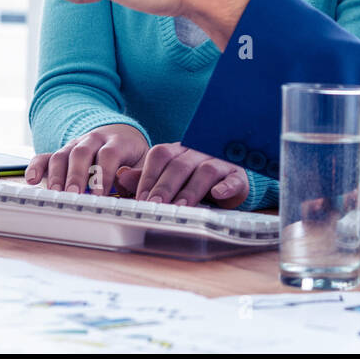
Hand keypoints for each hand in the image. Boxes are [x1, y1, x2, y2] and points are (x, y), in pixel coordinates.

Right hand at [25, 123, 148, 194]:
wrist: (120, 133)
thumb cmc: (132, 154)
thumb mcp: (144, 161)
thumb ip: (138, 172)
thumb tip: (125, 179)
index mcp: (117, 141)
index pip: (108, 154)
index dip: (103, 174)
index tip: (100, 195)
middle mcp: (94, 139)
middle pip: (81, 153)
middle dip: (76, 175)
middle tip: (74, 195)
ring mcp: (75, 145)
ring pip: (62, 154)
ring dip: (57, 175)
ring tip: (57, 194)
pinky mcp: (62, 152)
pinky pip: (46, 156)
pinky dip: (36, 167)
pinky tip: (31, 180)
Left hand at [116, 143, 249, 208]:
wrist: (230, 181)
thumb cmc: (194, 181)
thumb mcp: (170, 179)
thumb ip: (146, 178)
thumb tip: (121, 176)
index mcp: (178, 152)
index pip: (160, 154)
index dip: (148, 175)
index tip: (140, 198)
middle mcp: (197, 153)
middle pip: (179, 165)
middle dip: (165, 186)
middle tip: (155, 205)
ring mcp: (219, 163)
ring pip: (205, 170)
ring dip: (191, 190)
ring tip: (181, 207)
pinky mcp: (237, 176)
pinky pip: (233, 179)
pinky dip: (226, 186)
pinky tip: (218, 194)